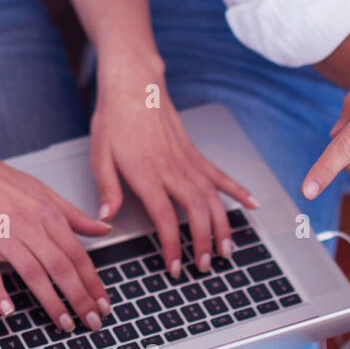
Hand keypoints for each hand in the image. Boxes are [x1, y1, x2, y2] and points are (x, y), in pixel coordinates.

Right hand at [0, 137, 113, 332]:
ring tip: (65, 323)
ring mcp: (3, 236)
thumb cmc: (1, 180)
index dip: (93, 282)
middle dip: (80, 298)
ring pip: (33, 273)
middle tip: (92, 322)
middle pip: (61, 267)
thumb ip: (75, 215)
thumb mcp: (44, 192)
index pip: (78, 254)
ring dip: (51, 302)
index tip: (103, 303)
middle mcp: (29, 226)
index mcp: (47, 214)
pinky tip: (8, 311)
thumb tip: (105, 228)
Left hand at [91, 61, 258, 277]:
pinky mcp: (194, 151)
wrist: (134, 82)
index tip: (175, 266)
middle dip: (203, 242)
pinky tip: (252, 204)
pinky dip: (237, 190)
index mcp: (146, 171)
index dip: (172, 245)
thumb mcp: (98, 152)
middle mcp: (171, 167)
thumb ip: (106, 187)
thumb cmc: (114, 116)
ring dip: (223, 225)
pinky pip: (219, 174)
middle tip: (204, 266)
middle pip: (196, 210)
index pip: (165, 217)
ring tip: (227, 250)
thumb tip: (106, 217)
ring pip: (212, 196)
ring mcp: (186, 159)